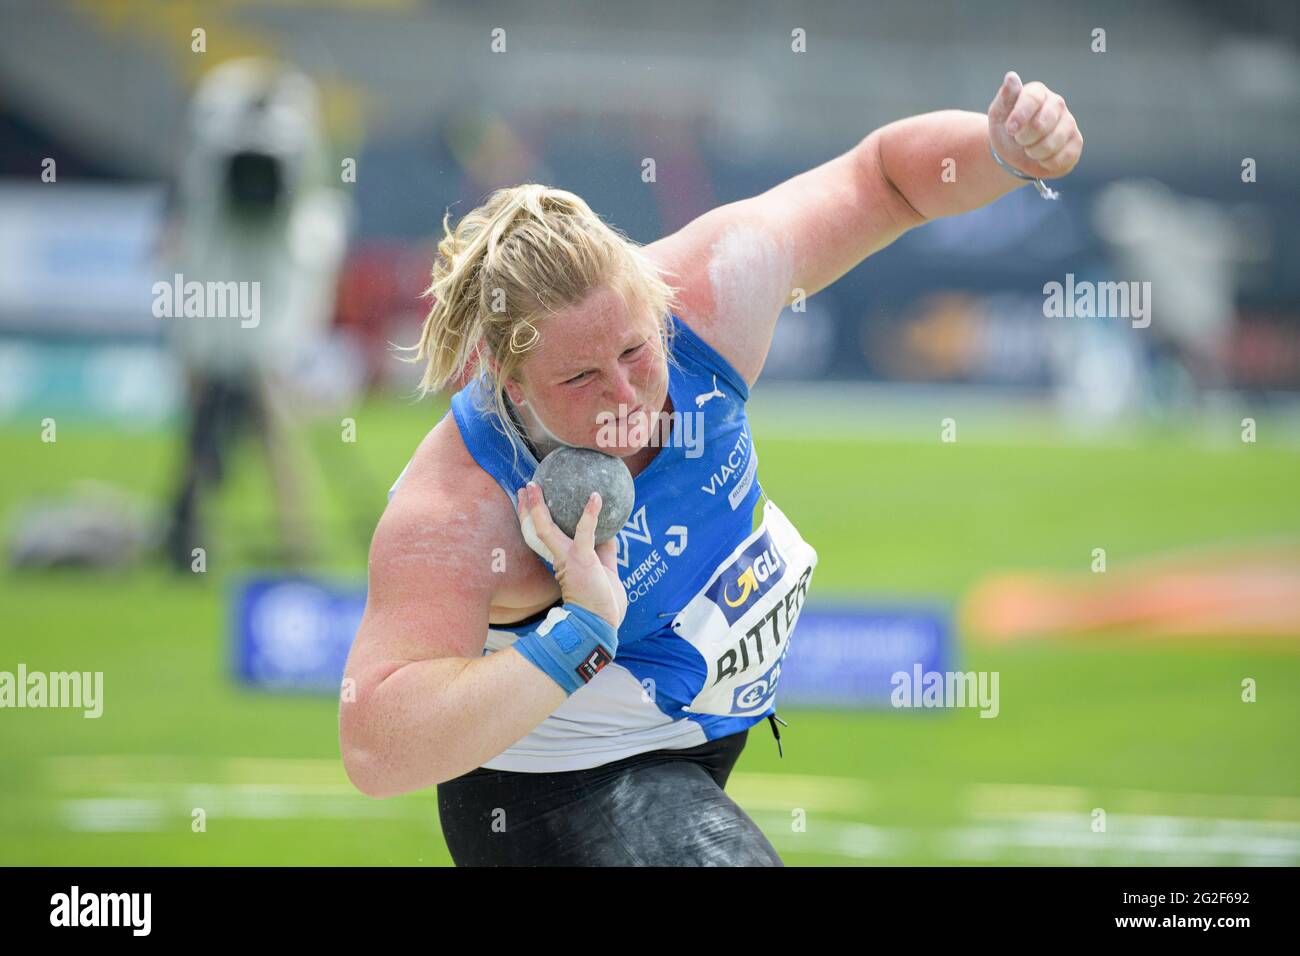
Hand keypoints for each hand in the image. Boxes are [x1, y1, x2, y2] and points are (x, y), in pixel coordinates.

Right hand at [517, 482, 627, 630]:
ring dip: (538, 507)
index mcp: (564, 560)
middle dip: (529, 508)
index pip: (546, 534)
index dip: (539, 516)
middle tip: (527, 487)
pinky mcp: (582, 560)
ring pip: (547, 529)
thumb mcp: (605, 568)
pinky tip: (596, 497)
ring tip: (535, 487)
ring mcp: (569, 558)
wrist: (601, 623)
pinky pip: (585, 532)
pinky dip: (590, 514)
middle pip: (537, 529)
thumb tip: (610, 530)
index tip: (533, 499)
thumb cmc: (602, 601)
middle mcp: (561, 557)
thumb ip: (605, 549)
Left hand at [987, 71, 1082, 180]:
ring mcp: (1069, 123)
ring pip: (1052, 143)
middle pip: (1042, 124)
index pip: (1033, 99)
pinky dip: (1047, 163)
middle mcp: (1057, 104)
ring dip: (1034, 152)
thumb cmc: (1007, 128)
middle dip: (1024, 138)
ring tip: (1030, 149)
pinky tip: (1042, 157)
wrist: (1014, 152)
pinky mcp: (1076, 142)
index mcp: (1037, 92)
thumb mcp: (999, 113)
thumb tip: (1011, 76)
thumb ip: (1005, 96)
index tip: (1010, 130)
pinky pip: (1063, 158)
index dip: (1020, 116)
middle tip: (1019, 139)